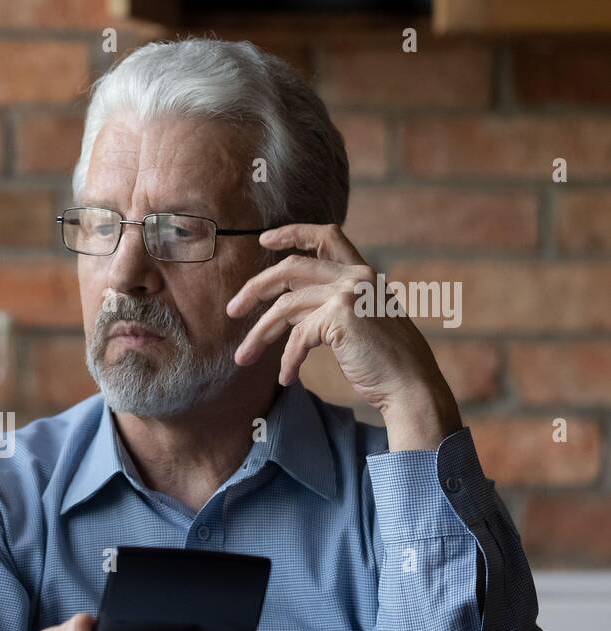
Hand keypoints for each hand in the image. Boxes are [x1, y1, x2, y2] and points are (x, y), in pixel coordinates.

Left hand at [227, 224, 461, 450]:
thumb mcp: (359, 323)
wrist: (411, 386)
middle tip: (231, 309)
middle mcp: (357, 277)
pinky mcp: (341, 316)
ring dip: (259, 334)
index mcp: (363, 274)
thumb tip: (287, 308)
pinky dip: (288, 360)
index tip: (264, 240)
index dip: (293, 233)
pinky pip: (297, 337)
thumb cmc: (385, 363)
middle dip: (255, 288)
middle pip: (290, 268)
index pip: (327, 236)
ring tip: (243, 357)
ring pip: (285, 306)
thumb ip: (331, 306)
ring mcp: (350, 293)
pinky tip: (286, 378)